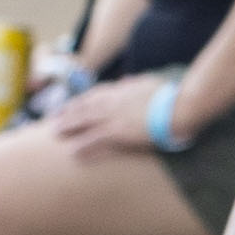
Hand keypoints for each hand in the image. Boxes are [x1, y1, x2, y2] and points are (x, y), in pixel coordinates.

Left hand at [48, 82, 166, 157]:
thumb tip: (127, 81)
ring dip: (68, 126)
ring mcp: (114, 116)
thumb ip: (136, 83)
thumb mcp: (151, 83)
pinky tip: (73, 153)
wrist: (181, 106)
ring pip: (83, 120)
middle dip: (66, 113)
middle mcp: (112, 101)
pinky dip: (83, 145)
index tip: (68, 105)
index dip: (79, 100)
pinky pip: (95, 139)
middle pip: (83, 106)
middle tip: (52, 120)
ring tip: (54, 133)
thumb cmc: (172, 95)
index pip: (94, 94)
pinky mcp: (118, 131)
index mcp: (121, 90)